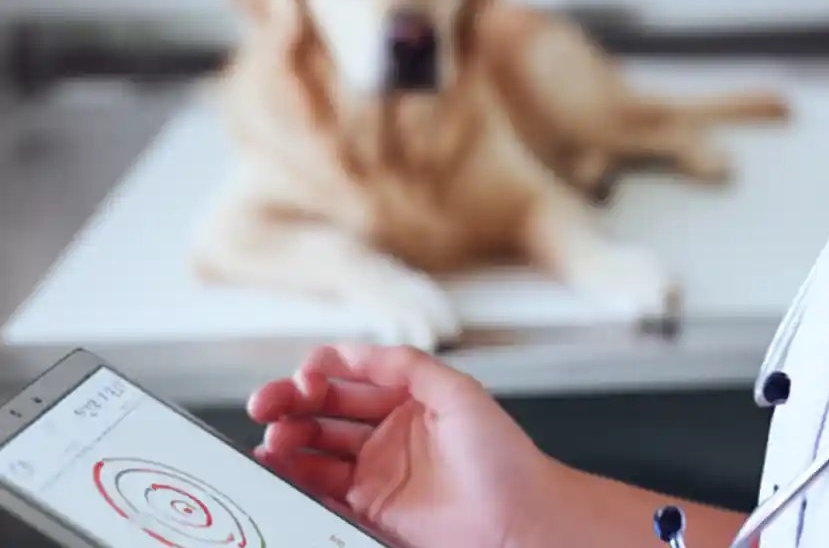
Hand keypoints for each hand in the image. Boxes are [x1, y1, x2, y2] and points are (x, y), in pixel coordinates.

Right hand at [247, 344, 562, 547]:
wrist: (521, 521)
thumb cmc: (504, 458)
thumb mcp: (459, 392)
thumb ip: (407, 365)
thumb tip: (355, 350)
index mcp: (409, 398)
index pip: (351, 376)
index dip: (322, 372)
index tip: (305, 376)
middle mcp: (388, 432)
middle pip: (324, 411)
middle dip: (291, 403)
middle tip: (265, 404)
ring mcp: (377, 471)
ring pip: (315, 450)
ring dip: (287, 439)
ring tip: (271, 438)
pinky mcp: (370, 510)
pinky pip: (321, 491)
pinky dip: (294, 478)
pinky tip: (276, 466)